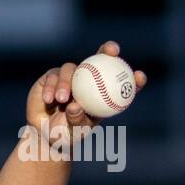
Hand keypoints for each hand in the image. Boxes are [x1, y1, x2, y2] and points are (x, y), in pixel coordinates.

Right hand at [25, 40, 147, 136]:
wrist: (44, 133)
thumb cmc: (66, 134)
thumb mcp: (74, 132)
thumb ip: (77, 120)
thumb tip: (75, 106)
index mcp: (103, 97)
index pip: (122, 86)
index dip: (134, 79)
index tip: (140, 76)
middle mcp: (88, 82)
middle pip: (100, 60)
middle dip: (107, 50)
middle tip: (111, 51)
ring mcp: (70, 77)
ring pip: (72, 69)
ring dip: (67, 82)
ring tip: (63, 99)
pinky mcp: (52, 76)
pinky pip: (53, 77)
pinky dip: (51, 88)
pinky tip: (50, 99)